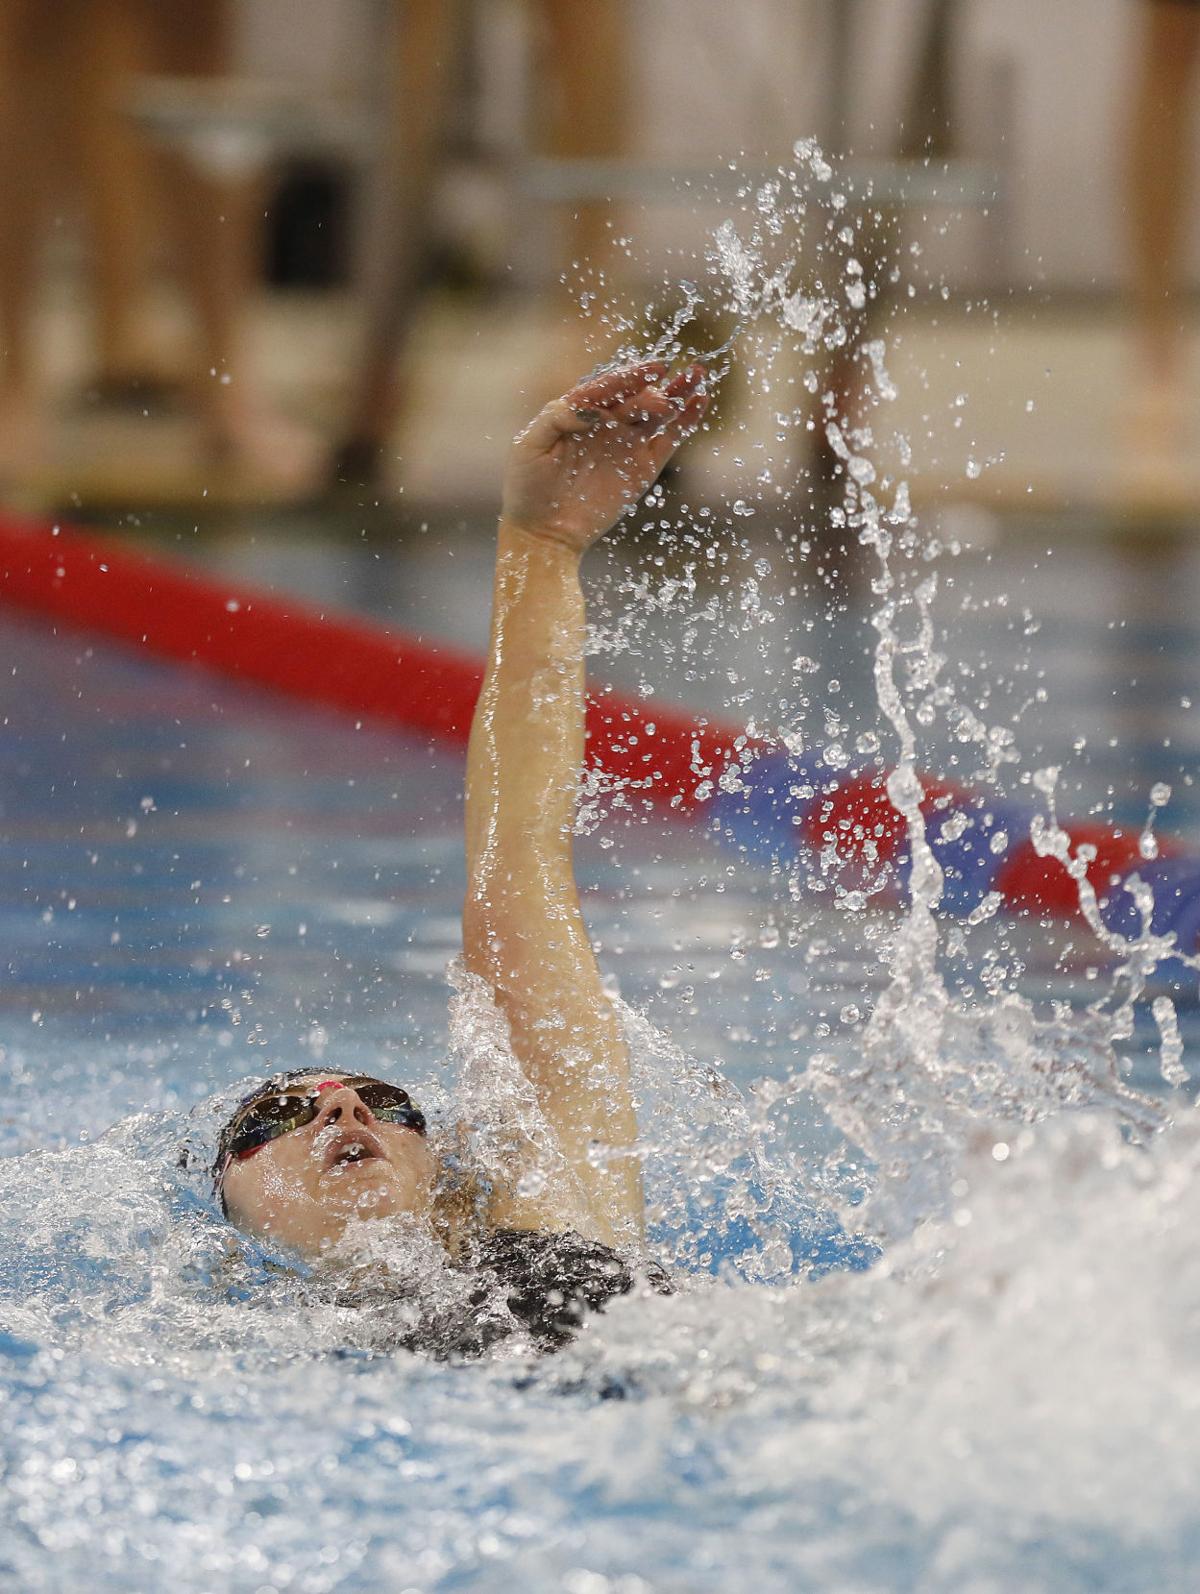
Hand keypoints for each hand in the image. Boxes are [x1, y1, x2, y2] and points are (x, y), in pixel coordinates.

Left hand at [501, 362, 706, 552]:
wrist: (543, 531)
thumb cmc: (528, 487)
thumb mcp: (530, 444)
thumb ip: (556, 417)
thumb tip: (591, 407)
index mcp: (580, 411)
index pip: (609, 386)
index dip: (631, 376)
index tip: (653, 368)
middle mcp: (607, 422)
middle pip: (638, 394)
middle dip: (658, 384)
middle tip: (675, 378)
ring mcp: (627, 443)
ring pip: (658, 412)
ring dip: (678, 393)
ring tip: (698, 375)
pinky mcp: (643, 467)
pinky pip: (669, 439)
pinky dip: (685, 422)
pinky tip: (700, 402)